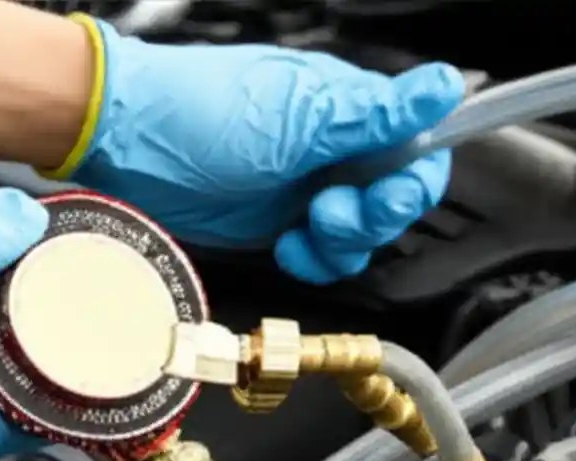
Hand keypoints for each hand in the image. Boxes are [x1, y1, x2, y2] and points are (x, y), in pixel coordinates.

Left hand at [56, 16, 464, 283]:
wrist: (126, 140)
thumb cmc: (200, 111)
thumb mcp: (299, 117)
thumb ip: (378, 115)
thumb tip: (448, 84)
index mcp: (347, 109)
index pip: (417, 146)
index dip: (417, 178)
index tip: (392, 192)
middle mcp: (331, 147)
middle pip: (394, 197)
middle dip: (376, 215)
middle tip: (334, 210)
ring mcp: (302, 186)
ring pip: (360, 234)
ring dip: (344, 243)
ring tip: (307, 228)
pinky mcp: (275, 221)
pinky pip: (321, 253)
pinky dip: (315, 260)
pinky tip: (289, 247)